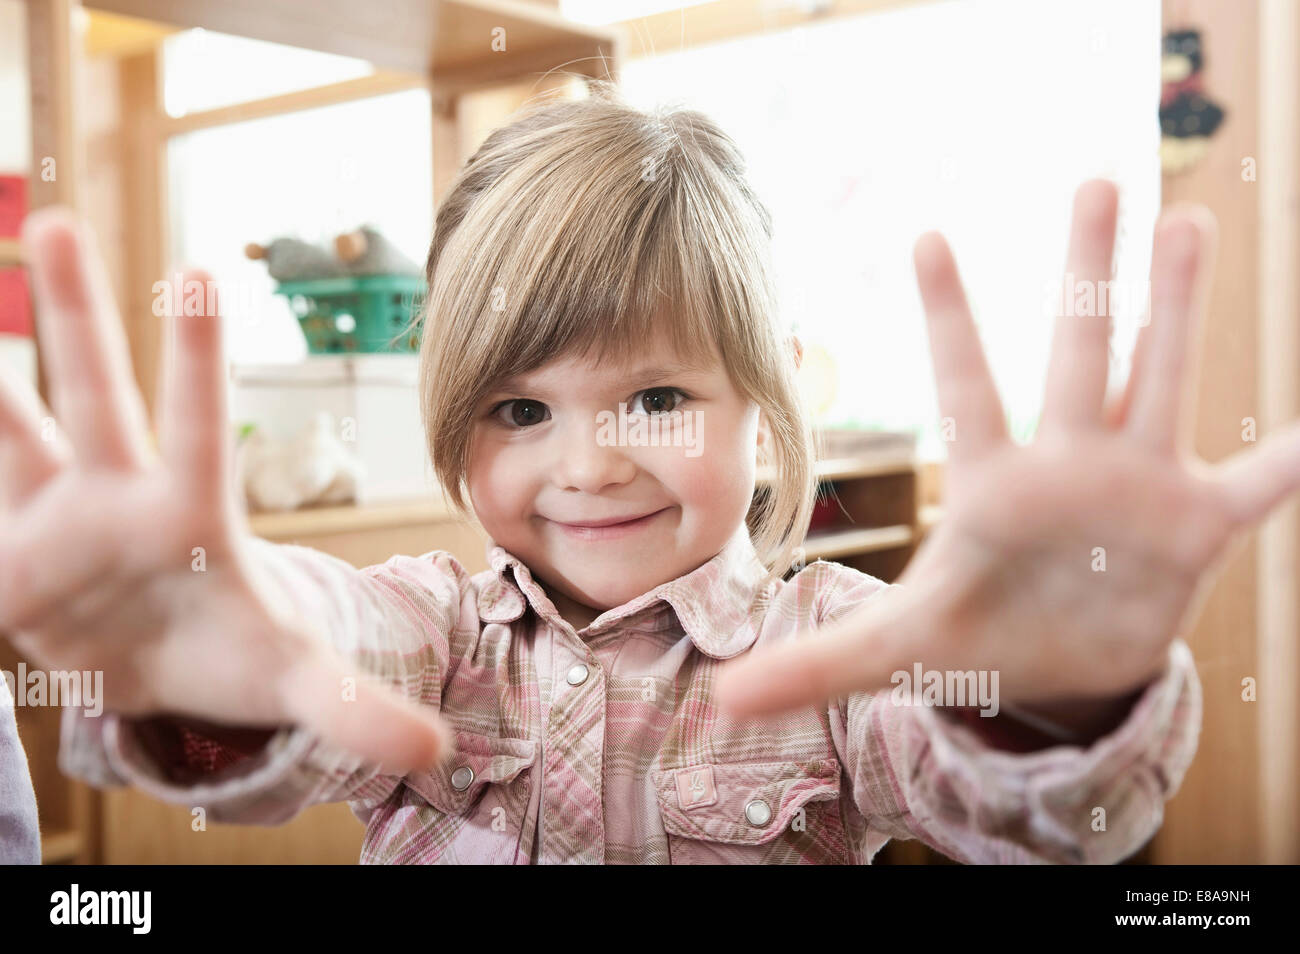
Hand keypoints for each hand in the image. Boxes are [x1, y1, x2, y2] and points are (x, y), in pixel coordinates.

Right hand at [0, 208, 451, 772]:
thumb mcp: (292, 683)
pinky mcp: (6, 559)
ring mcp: (53, 523)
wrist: (159, 667)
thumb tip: (437, 752)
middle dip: (73, 315)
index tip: (196, 271)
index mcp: (193, 515)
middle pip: (95, 398)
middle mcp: (117, 498)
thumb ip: (354, 710)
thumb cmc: (231, 650)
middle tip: (60, 222)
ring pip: (12, 435)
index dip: (194, 357)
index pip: (200, 427)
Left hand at [718, 179, 1299, 715]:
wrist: (1058, 667)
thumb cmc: (977, 634)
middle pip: (1078, 355)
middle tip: (1096, 181)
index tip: (923, 237)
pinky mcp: (1195, 529)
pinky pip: (1257, 485)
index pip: (966, 388)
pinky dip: (1289, 459)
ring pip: (1161, 382)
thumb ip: (813, 667)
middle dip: (1087, 275)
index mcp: (993, 485)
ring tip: (1185, 220)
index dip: (947, 318)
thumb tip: (719, 705)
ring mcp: (1137, 487)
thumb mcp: (897, 650)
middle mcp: (1068, 465)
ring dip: (1174, 312)